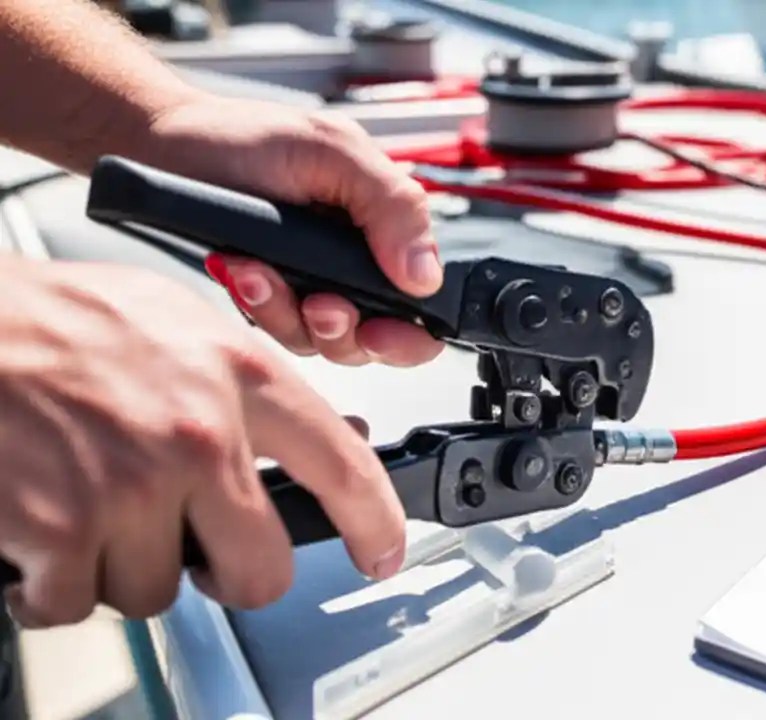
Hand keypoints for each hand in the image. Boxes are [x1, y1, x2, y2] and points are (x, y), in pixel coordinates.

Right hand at [0, 256, 405, 626]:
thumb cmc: (52, 321)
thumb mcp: (176, 322)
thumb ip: (240, 385)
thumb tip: (301, 440)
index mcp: (237, 374)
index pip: (342, 465)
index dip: (376, 522)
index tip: (382, 552)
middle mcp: (198, 435)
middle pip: (261, 567)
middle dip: (232, 575)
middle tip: (202, 554)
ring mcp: (133, 488)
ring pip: (159, 591)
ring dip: (125, 566)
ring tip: (90, 504)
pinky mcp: (63, 533)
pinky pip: (78, 603)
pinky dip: (55, 584)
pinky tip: (43, 532)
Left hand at [140, 93, 445, 366]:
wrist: (162, 144)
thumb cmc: (246, 137)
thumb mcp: (334, 153)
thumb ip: (394, 207)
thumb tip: (425, 274)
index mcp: (384, 232)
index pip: (421, 306)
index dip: (409, 333)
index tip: (380, 331)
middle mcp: (353, 267)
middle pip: (374, 340)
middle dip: (346, 332)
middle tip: (321, 306)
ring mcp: (310, 287)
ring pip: (323, 342)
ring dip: (292, 314)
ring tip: (261, 270)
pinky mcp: (269, 300)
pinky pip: (276, 330)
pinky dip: (259, 305)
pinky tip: (242, 270)